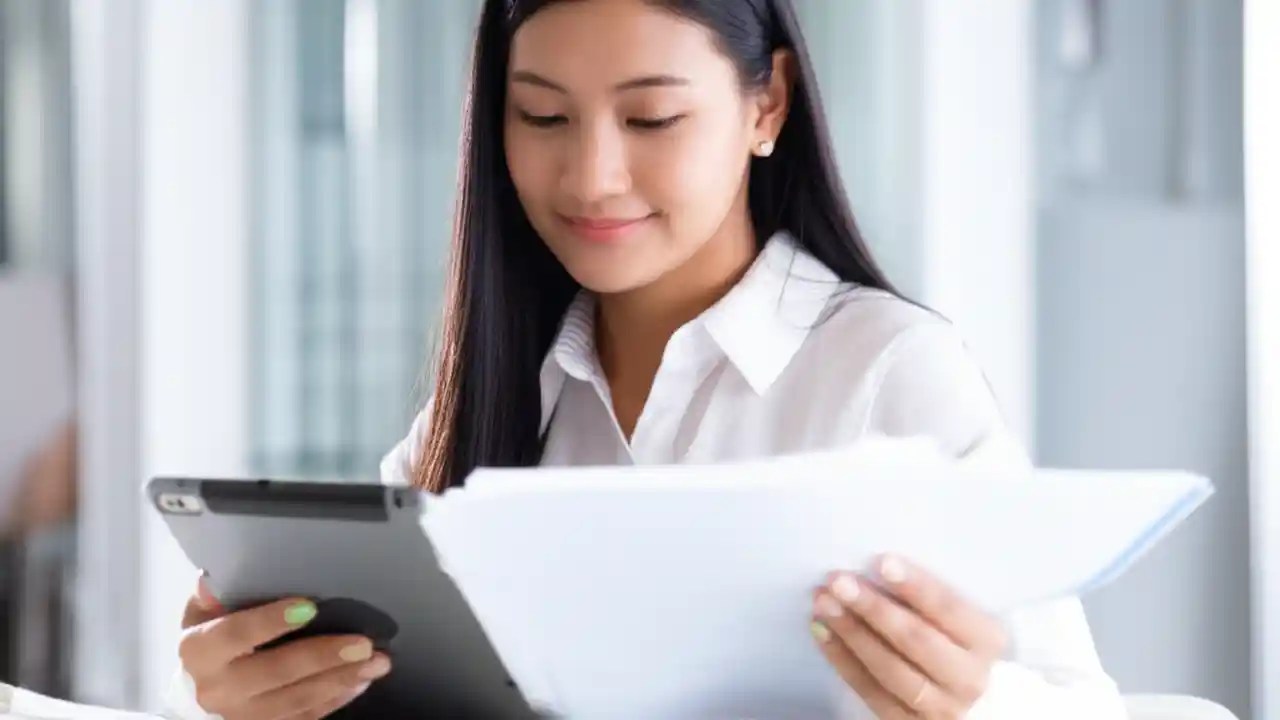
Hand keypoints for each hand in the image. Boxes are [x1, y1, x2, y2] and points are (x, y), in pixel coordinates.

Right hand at [179, 575, 392, 718]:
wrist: (197, 692)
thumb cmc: (210, 638)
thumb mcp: (203, 611)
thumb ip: (216, 593)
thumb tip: (216, 578)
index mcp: (200, 651)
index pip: (236, 634)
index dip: (271, 621)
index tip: (310, 606)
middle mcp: (218, 688)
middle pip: (276, 672)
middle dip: (324, 655)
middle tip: (363, 643)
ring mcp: (242, 714)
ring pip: (297, 699)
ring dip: (341, 679)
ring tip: (376, 661)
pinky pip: (305, 717)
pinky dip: (337, 699)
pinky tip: (361, 681)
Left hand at [810, 555, 1006, 718]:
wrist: (962, 694)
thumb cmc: (952, 638)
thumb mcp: (959, 618)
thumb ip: (929, 597)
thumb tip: (878, 564)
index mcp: (987, 641)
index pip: (950, 610)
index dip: (916, 586)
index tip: (882, 561)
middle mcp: (968, 678)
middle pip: (917, 641)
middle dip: (874, 608)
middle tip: (840, 581)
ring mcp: (939, 707)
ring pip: (891, 670)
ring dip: (852, 632)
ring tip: (824, 603)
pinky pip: (870, 692)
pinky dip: (842, 659)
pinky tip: (822, 630)